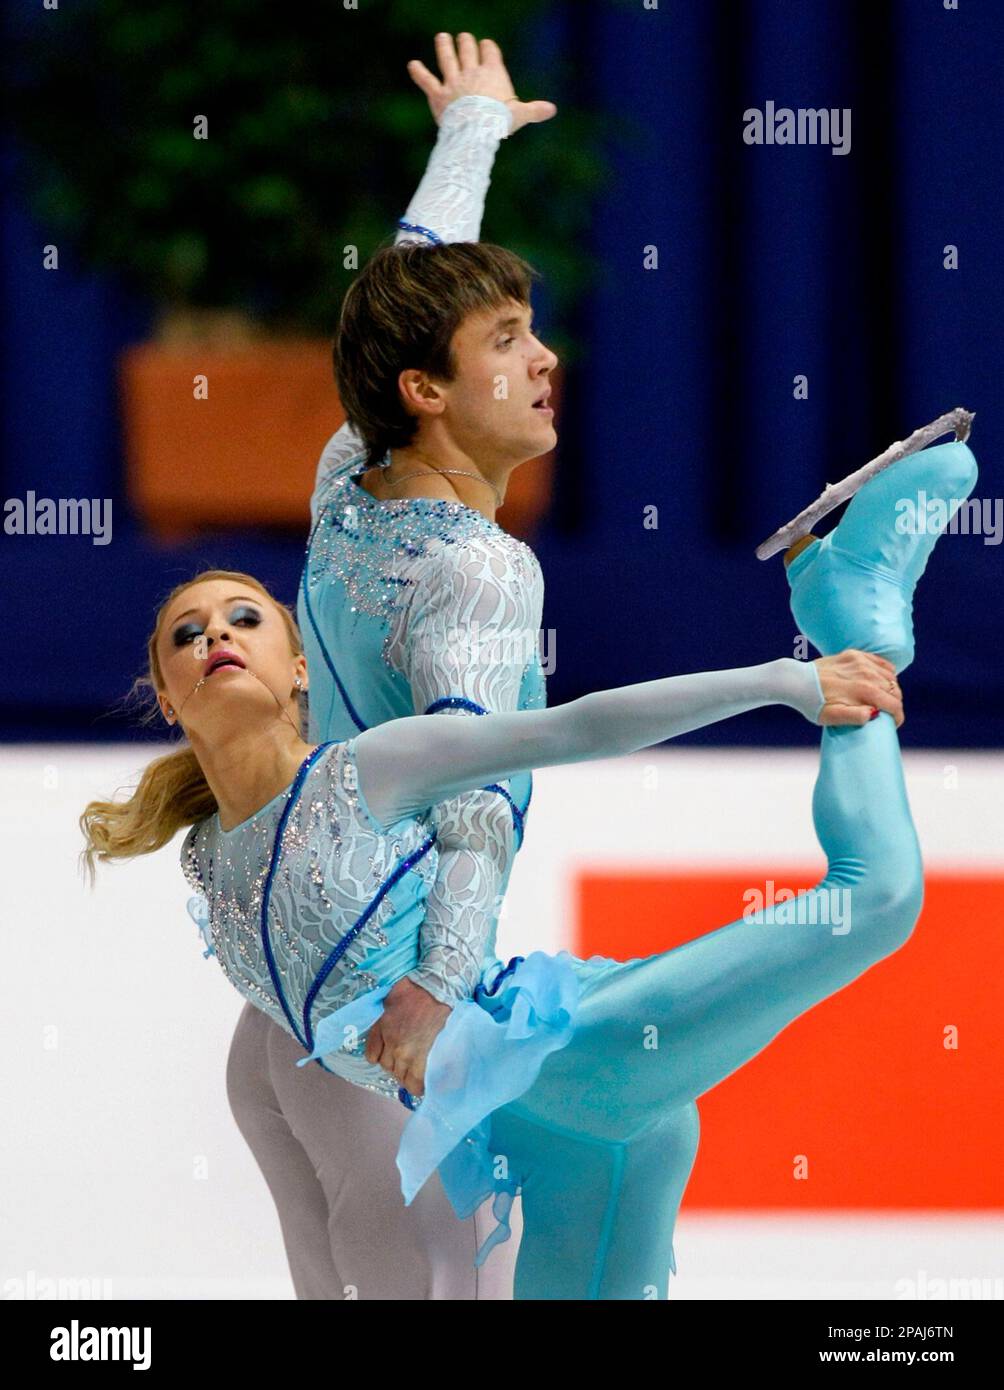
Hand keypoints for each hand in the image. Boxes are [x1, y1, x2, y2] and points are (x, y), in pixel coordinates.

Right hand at [364, 976, 450, 1096]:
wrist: (437, 984)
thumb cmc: (450, 1013)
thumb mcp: (455, 1043)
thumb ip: (449, 1068)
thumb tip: (446, 1086)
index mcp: (420, 1060)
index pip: (414, 1087)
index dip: (420, 1086)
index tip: (424, 1081)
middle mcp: (401, 1053)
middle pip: (399, 1076)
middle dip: (408, 1075)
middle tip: (416, 1068)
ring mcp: (388, 1039)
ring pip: (385, 1065)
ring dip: (394, 1064)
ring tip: (403, 1058)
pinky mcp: (380, 1026)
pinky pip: (371, 1052)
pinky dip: (376, 1055)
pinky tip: (386, 1052)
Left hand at [407, 32, 556, 134]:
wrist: (475, 132)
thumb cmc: (499, 123)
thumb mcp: (519, 115)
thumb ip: (534, 110)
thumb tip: (553, 110)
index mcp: (492, 72)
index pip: (490, 51)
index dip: (488, 47)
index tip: (486, 46)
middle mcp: (471, 72)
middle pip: (468, 49)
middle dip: (466, 43)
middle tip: (464, 39)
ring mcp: (453, 81)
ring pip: (447, 58)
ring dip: (444, 46)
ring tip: (442, 38)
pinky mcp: (438, 95)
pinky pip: (426, 81)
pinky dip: (418, 73)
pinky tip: (412, 65)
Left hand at [813, 650, 904, 727]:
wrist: (797, 680)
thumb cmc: (814, 703)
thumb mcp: (831, 717)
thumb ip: (854, 717)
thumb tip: (874, 714)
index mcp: (863, 690)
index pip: (893, 703)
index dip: (897, 716)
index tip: (893, 723)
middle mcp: (866, 673)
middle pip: (894, 690)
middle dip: (895, 704)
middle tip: (888, 713)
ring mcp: (861, 661)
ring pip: (890, 677)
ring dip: (891, 690)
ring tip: (884, 700)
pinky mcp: (856, 654)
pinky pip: (881, 663)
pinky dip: (886, 673)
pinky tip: (881, 682)